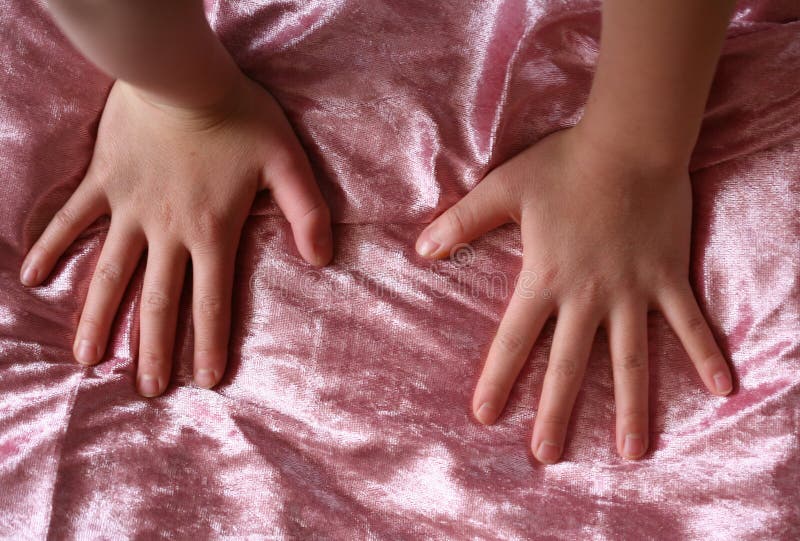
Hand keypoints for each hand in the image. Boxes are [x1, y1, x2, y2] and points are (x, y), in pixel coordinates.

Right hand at [20, 75, 331, 395]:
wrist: (182, 76)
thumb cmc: (239, 117)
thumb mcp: (287, 163)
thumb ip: (307, 213)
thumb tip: (323, 260)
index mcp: (212, 232)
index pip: (212, 303)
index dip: (210, 345)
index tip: (204, 382)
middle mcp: (166, 232)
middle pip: (159, 303)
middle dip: (154, 351)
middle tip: (146, 391)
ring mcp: (129, 209)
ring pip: (110, 275)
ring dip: (99, 320)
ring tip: (86, 361)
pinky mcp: (103, 182)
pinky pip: (72, 220)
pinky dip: (51, 246)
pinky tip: (32, 278)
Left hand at [415, 125, 732, 462]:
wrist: (628, 141)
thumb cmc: (564, 164)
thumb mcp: (502, 190)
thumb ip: (461, 222)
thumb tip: (420, 249)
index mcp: (545, 278)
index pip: (514, 340)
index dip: (497, 378)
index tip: (483, 416)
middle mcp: (587, 296)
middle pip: (568, 365)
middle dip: (555, 412)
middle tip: (547, 455)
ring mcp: (632, 291)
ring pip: (630, 360)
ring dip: (630, 406)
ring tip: (631, 451)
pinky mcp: (667, 278)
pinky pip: (689, 323)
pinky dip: (705, 354)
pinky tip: (721, 389)